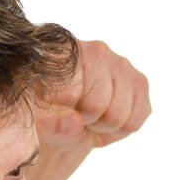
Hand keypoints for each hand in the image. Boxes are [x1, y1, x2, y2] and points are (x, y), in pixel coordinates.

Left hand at [33, 39, 151, 150]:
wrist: (67, 121)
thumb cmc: (47, 115)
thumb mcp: (39, 122)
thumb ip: (50, 124)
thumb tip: (75, 124)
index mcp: (63, 50)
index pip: (69, 91)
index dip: (63, 113)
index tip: (55, 111)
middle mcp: (96, 49)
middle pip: (97, 105)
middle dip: (84, 121)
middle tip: (75, 117)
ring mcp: (122, 63)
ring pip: (118, 116)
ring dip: (102, 127)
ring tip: (90, 118)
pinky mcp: (140, 82)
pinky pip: (134, 121)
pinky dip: (120, 130)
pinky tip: (106, 119)